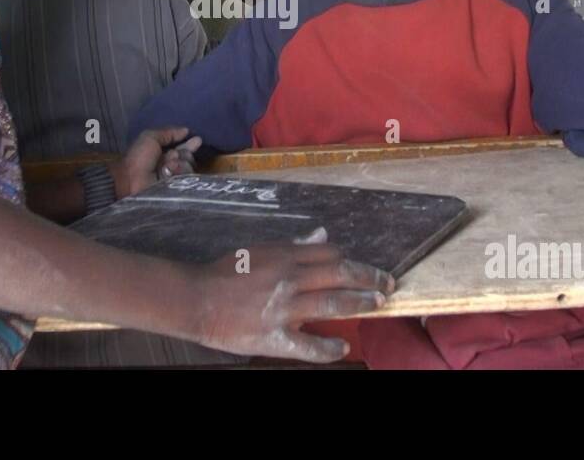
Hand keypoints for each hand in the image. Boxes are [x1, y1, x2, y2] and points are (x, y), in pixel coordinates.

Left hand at [111, 127, 202, 198]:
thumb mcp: (150, 138)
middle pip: (189, 158)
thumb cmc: (138, 158)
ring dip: (179, 164)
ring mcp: (173, 178)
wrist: (130, 180)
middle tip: (173, 156)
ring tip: (168, 165)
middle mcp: (170, 166)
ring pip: (188, 168)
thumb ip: (168, 133)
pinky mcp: (175, 189)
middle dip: (184, 153)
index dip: (190, 144)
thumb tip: (186, 131)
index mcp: (164, 153)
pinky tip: (168, 172)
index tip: (198, 140)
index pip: (182, 148)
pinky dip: (177, 172)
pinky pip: (185, 179)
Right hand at [190, 229, 394, 361]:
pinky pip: (308, 345)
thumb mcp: (258, 250)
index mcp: (284, 257)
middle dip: (368, 278)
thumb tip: (322, 236)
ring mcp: (284, 309)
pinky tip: (342, 347)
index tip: (360, 266)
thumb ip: (292, 246)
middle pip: (339, 275)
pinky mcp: (275, 336)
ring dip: (359, 303)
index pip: (329, 254)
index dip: (349, 260)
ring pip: (332, 304)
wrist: (195, 299)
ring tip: (377, 303)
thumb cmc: (224, 273)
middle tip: (387, 283)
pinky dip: (328, 347)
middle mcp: (289, 279)